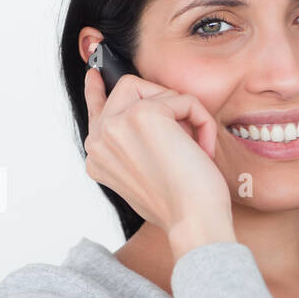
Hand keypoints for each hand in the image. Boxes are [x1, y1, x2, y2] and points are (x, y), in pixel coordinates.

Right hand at [82, 66, 233, 238]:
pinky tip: (204, 150)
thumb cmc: (180, 207)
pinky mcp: (143, 115)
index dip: (96, 90)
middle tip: (187, 135)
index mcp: (96, 156)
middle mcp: (98, 140)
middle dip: (165, 103)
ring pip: (156, 90)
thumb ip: (134, 147)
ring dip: (186, 115)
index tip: (96, 74)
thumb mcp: (147, 176)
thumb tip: (145, 113)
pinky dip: (203, 122)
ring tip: (196, 148)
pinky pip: (183, 100)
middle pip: (128, 89)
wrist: (193, 224)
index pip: (94, 110)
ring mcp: (116, 124)